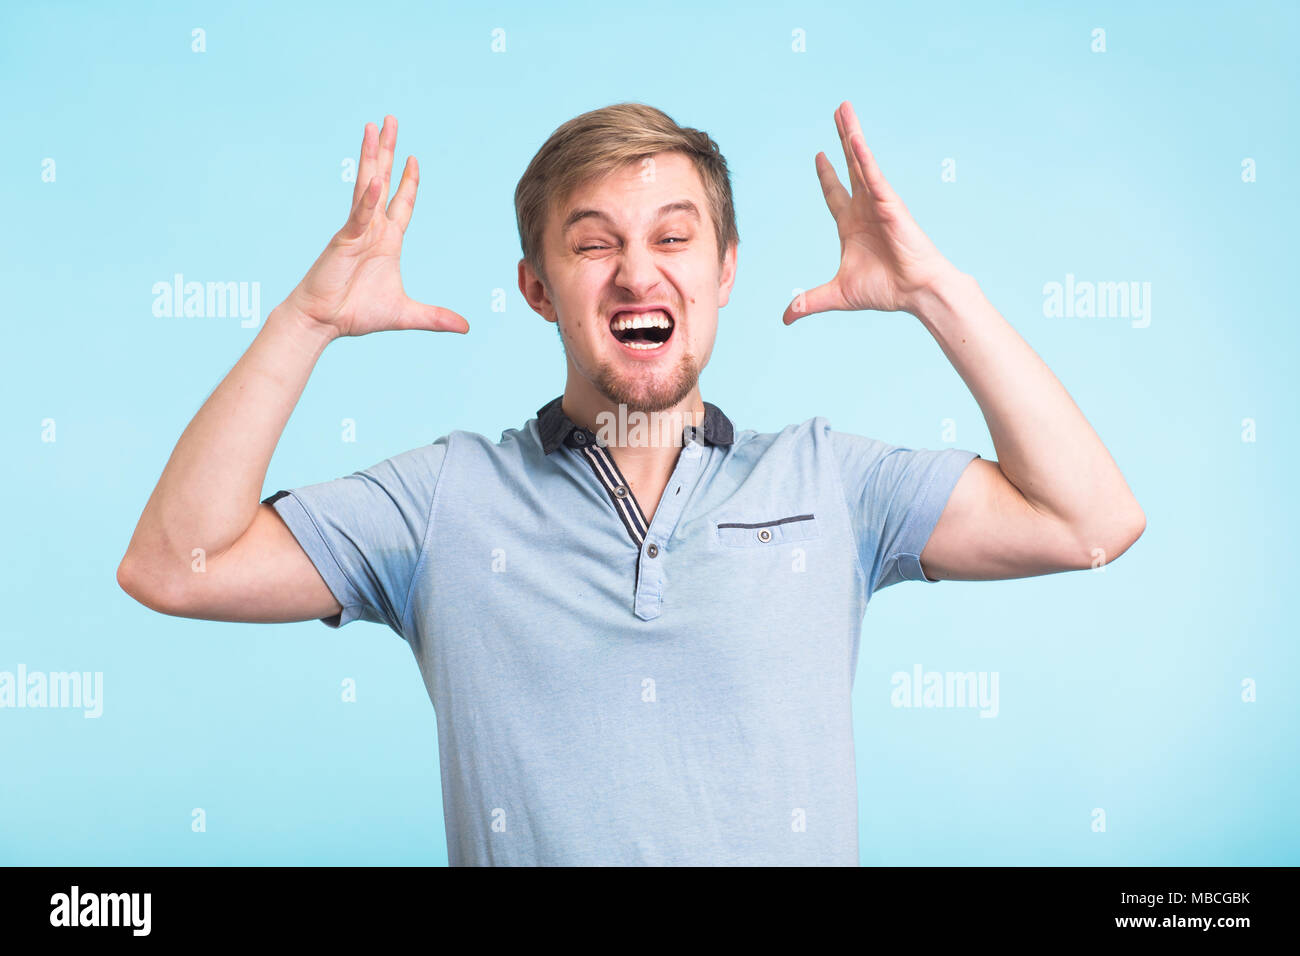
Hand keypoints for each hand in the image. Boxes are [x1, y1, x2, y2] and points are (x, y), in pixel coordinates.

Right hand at [286, 115, 468, 337]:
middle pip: (382, 181)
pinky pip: (359, 215)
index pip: (402, 203)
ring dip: (372, 156)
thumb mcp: (406, 314)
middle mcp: (372, 229)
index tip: (414, 159)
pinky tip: (376, 179)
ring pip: (367, 186)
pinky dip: (368, 199)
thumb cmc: (357, 313)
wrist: (325, 323)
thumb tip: (465, 327)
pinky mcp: (344, 240)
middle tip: (390, 120)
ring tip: (374, 126)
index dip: (409, 182)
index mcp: (387, 241)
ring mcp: (357, 231)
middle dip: (387, 151)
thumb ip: (436, 317)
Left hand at [783, 101, 956, 323]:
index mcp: (851, 225)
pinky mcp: (891, 205)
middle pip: (849, 166)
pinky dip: (864, 157)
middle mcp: (865, 209)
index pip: (835, 193)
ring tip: (843, 109)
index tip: (819, 155)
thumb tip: (785, 316)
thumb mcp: (836, 295)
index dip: (826, 175)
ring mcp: (878, 204)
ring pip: (861, 162)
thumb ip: (809, 301)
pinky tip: (854, 139)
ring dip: (851, 135)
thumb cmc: (884, 290)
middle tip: (837, 113)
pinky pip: (874, 176)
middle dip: (842, 139)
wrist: (915, 293)